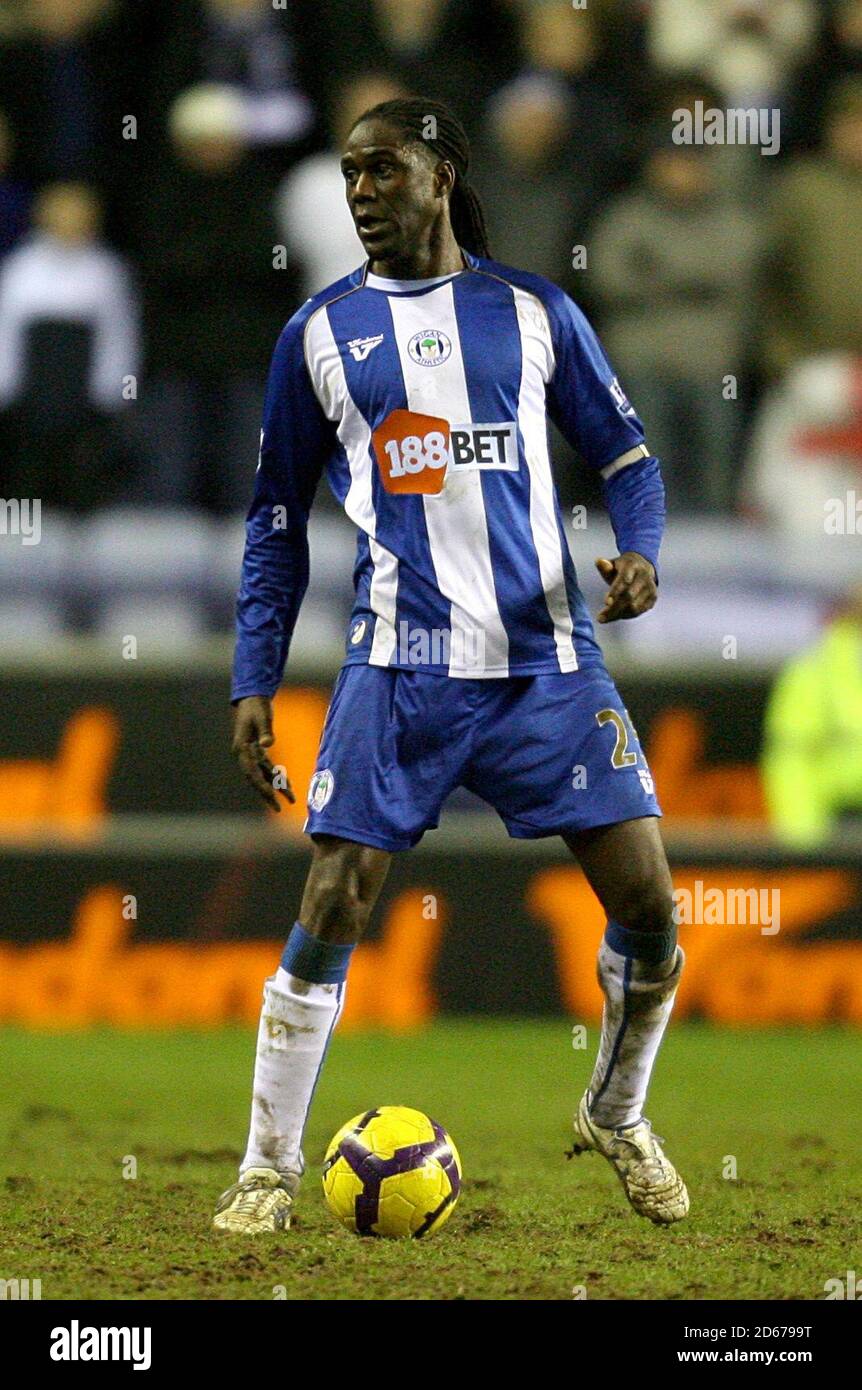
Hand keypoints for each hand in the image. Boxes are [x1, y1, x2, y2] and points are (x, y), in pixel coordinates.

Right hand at [231, 695, 294, 812]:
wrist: (251, 696)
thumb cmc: (256, 706)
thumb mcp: (262, 717)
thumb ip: (265, 732)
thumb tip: (267, 745)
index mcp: (241, 749)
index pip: (251, 773)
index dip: (262, 787)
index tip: (272, 797)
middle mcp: (244, 755)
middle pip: (256, 779)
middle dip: (268, 794)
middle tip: (279, 809)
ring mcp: (249, 754)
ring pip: (263, 775)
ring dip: (276, 786)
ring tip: (291, 798)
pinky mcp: (256, 750)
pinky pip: (266, 767)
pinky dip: (276, 775)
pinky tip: (287, 783)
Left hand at [595, 552, 656, 622]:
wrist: (643, 567)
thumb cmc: (622, 568)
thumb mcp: (613, 564)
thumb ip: (605, 566)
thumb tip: (599, 561)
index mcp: (633, 566)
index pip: (625, 580)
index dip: (615, 591)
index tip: (606, 603)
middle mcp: (644, 576)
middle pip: (629, 596)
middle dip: (613, 609)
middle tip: (600, 618)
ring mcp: (650, 587)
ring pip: (634, 607)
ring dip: (618, 614)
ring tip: (604, 617)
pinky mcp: (653, 597)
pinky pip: (638, 611)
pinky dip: (625, 615)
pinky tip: (615, 615)